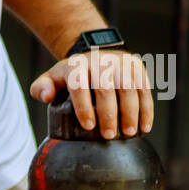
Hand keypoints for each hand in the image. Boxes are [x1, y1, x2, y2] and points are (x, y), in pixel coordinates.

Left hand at [29, 49, 153, 138]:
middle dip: (109, 113)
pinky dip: (146, 109)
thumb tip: (47, 96)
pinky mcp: (137, 67)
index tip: (88, 126)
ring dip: (131, 112)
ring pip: (129, 87)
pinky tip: (144, 127)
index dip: (84, 106)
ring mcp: (121, 63)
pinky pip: (145, 88)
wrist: (95, 54)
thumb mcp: (51, 78)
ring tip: (129, 134)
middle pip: (107, 87)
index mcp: (77, 65)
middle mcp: (100, 61)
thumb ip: (41, 88)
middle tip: (109, 135)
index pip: (79, 84)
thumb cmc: (71, 75)